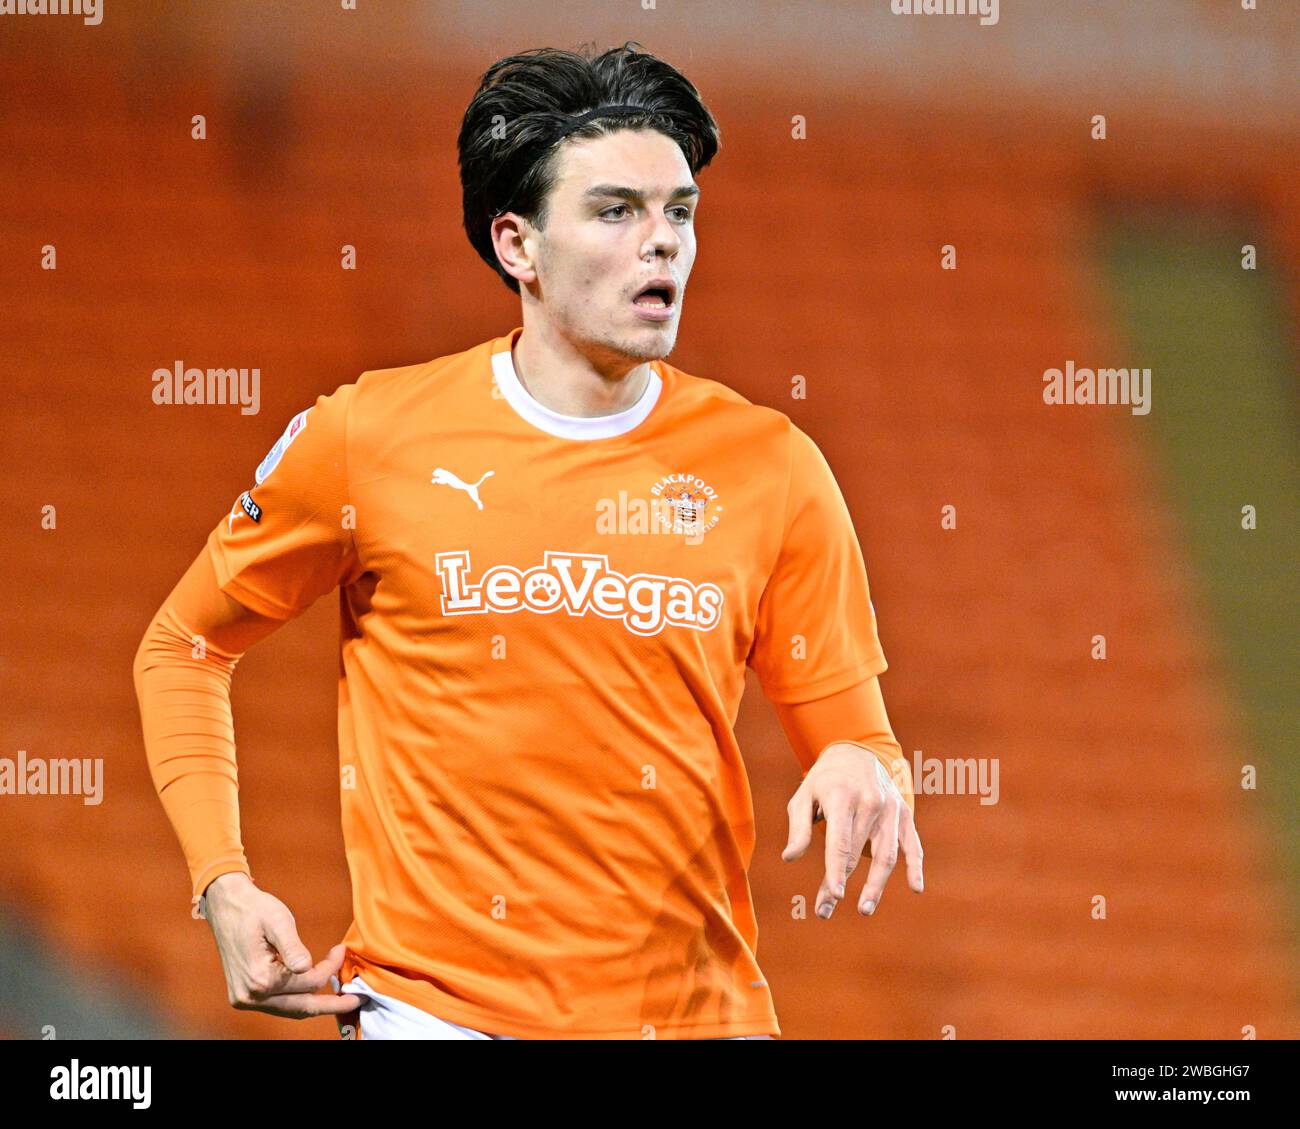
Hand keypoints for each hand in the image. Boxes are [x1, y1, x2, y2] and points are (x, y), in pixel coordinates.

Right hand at [202, 872, 360, 1018]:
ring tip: (341, 999)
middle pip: (300, 1007)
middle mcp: (250, 996)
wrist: (226, 905)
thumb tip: (307, 968)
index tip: (341, 950)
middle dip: (330, 1005)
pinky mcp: (245, 996)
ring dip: (315, 1004)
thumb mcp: (278, 921)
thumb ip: (293, 947)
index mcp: (259, 978)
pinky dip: (298, 999)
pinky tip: (315, 992)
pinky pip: (278, 1004)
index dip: (329, 968)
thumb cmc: (254, 908)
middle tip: (356, 1001)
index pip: (307, 983)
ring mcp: (245, 999)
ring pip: (290, 1009)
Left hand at [782, 743, 923, 918]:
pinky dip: (915, 866)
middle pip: (856, 853)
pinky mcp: (904, 815)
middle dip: (840, 883)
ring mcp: (890, 809)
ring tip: (865, 909)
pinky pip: (912, 844)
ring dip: (876, 885)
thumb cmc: (824, 781)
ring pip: (886, 855)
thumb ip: (798, 828)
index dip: (836, 871)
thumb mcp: (803, 796)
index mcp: (842, 796)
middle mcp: (869, 802)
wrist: (857, 752)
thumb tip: (789, 858)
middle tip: (824, 909)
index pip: (840, 842)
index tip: (834, 896)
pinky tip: (915, 887)